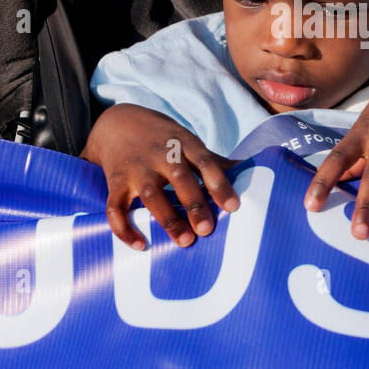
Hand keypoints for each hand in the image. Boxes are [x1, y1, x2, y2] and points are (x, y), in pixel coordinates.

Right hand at [80, 104, 239, 250]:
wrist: (118, 122)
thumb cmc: (164, 139)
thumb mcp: (189, 142)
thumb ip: (216, 162)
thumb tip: (253, 171)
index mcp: (183, 144)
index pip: (205, 161)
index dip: (219, 183)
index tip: (232, 206)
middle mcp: (160, 155)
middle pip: (179, 177)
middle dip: (194, 203)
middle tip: (208, 229)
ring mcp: (136, 169)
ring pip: (150, 194)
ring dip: (167, 218)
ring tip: (185, 241)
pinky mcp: (115, 183)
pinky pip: (115, 207)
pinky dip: (125, 228)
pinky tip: (141, 246)